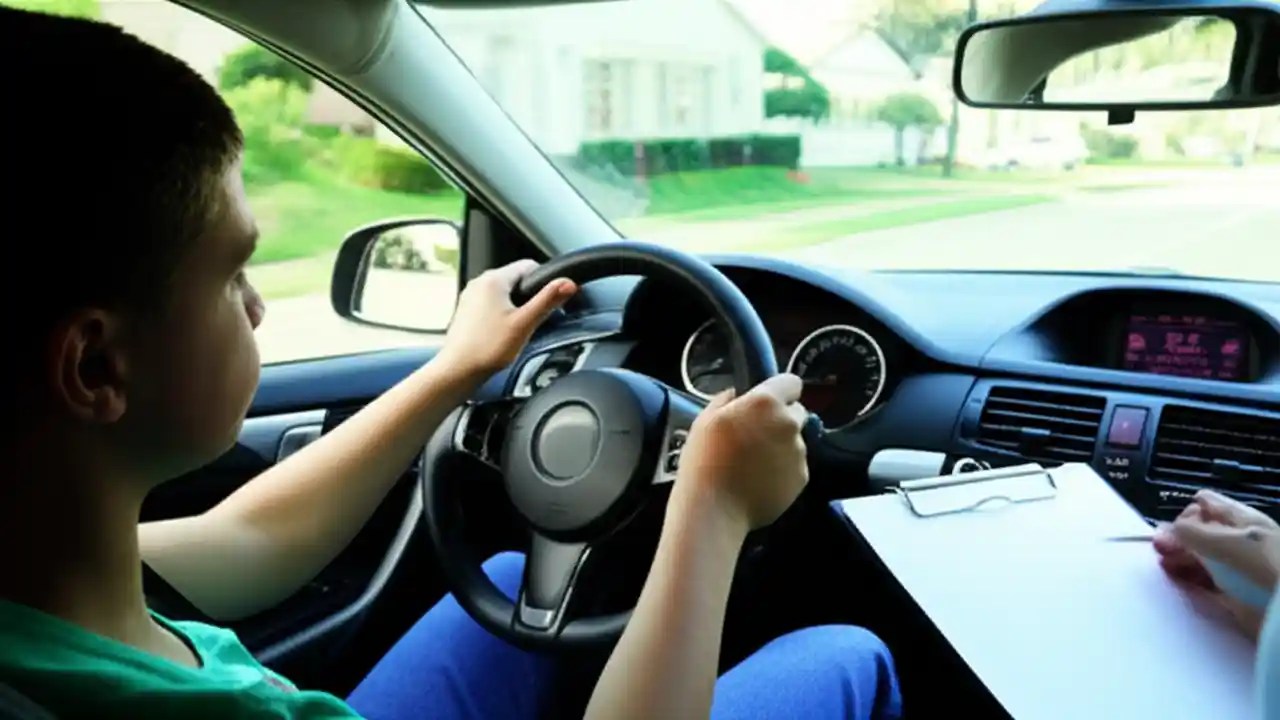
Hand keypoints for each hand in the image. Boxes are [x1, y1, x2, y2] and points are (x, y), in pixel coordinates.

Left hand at [438, 259, 576, 374]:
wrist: (457, 370)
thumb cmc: (487, 348)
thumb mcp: (525, 323)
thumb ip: (548, 301)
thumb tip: (568, 283)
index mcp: (494, 280)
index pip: (528, 265)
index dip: (544, 281)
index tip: (550, 299)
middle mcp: (479, 283)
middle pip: (516, 280)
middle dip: (529, 297)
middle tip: (534, 320)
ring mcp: (470, 297)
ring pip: (503, 294)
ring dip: (515, 307)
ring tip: (517, 329)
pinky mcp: (466, 311)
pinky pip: (491, 305)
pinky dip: (501, 315)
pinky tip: (501, 334)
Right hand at [671, 374, 808, 533]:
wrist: (714, 508)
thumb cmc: (705, 461)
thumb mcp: (705, 419)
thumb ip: (727, 399)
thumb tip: (737, 396)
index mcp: (766, 402)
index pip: (791, 382)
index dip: (780, 391)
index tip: (768, 402)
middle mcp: (789, 424)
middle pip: (796, 413)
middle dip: (781, 420)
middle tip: (756, 435)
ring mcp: (799, 453)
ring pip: (795, 441)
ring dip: (780, 447)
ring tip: (753, 463)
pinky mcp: (802, 478)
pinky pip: (795, 466)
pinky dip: (782, 470)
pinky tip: (759, 480)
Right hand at [1155, 490, 1279, 637]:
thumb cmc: (1261, 566)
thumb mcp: (1223, 541)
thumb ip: (1190, 531)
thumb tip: (1165, 530)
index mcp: (1242, 520)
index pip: (1205, 504)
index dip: (1185, 514)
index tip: (1172, 533)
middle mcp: (1239, 541)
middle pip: (1200, 532)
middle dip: (1178, 539)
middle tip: (1161, 553)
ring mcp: (1237, 569)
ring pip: (1200, 559)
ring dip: (1180, 560)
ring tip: (1166, 567)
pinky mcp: (1234, 596)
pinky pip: (1205, 585)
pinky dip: (1190, 582)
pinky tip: (1178, 582)